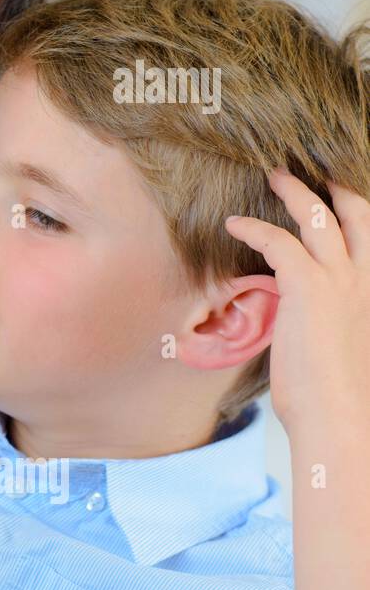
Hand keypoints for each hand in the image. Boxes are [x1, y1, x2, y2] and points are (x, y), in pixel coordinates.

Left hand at [224, 169, 369, 431]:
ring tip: (273, 175)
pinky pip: (279, 242)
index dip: (354, 211)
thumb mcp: (343, 345)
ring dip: (294, 192)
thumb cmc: (337, 394)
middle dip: (333, 187)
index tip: (336, 196)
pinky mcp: (309, 288)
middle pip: (358, 214)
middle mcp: (367, 280)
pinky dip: (255, 228)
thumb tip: (306, 314)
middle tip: (310, 172)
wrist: (340, 418)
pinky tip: (234, 224)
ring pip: (318, 218)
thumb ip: (332, 318)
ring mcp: (341, 281)